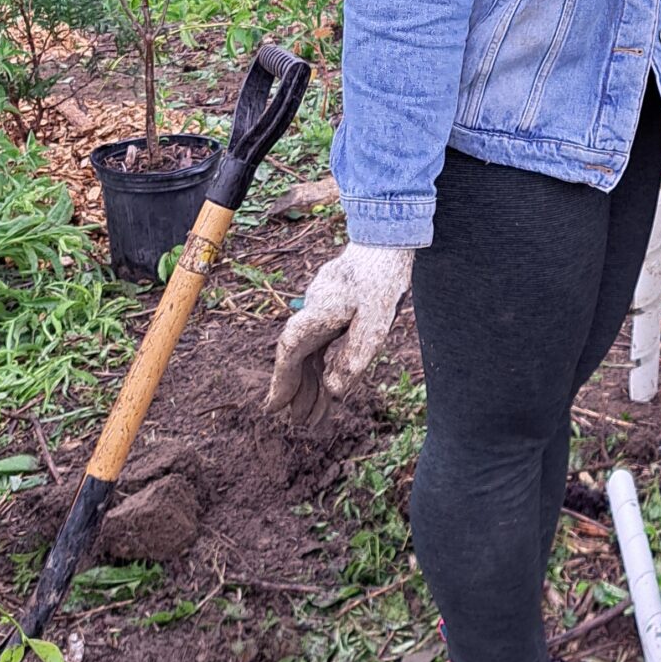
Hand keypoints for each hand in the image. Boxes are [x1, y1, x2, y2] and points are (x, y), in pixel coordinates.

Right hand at [265, 243, 412, 417]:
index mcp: (317, 314)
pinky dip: (322, 364)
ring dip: (312, 382)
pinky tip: (326, 384)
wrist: (387, 236)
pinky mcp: (333, 304)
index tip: (273, 409)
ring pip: (310, 351)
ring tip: (315, 415)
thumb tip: (336, 391)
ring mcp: (321, 306)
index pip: (291, 354)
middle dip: (299, 392)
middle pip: (298, 357)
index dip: (281, 383)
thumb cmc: (383, 277)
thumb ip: (355, 357)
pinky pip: (322, 340)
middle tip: (302, 424)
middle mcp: (313, 310)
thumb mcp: (376, 322)